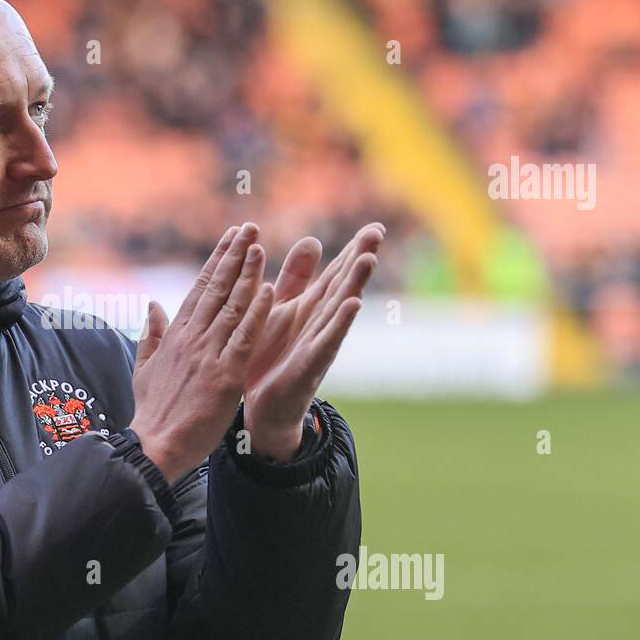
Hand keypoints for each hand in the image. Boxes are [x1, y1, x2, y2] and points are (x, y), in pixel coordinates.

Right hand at [128, 223, 274, 484]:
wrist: (156, 445)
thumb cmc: (152, 412)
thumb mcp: (145, 368)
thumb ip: (151, 335)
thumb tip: (152, 305)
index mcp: (175, 336)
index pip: (199, 290)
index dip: (217, 261)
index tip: (230, 238)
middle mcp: (192, 339)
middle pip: (216, 289)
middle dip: (234, 256)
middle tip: (249, 228)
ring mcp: (209, 355)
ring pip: (232, 306)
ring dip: (247, 274)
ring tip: (259, 246)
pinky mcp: (225, 375)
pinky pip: (245, 338)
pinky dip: (258, 312)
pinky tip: (269, 289)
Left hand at [242, 222, 384, 459]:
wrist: (262, 412)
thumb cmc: (272, 360)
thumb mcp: (281, 312)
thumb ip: (296, 279)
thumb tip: (314, 240)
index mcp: (310, 308)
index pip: (336, 274)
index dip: (353, 251)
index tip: (376, 227)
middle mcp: (320, 324)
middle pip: (343, 286)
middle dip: (359, 259)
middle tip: (377, 232)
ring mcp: (317, 345)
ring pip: (339, 310)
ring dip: (355, 285)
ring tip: (368, 259)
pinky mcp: (308, 367)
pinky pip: (326, 342)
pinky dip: (339, 324)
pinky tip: (352, 305)